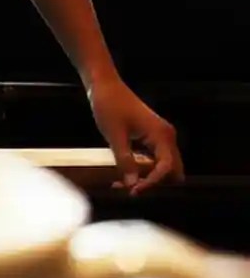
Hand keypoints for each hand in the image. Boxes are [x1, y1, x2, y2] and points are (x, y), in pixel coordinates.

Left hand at [88, 77, 183, 193]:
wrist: (105, 86)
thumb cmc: (110, 105)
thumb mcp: (114, 136)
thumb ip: (124, 160)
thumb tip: (131, 183)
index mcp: (162, 135)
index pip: (166, 168)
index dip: (151, 182)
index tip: (133, 191)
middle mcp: (166, 136)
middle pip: (172, 170)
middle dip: (152, 182)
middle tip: (128, 188)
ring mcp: (161, 136)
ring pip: (163, 166)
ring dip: (146, 177)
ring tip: (121, 181)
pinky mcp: (152, 137)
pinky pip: (154, 159)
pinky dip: (143, 168)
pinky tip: (124, 172)